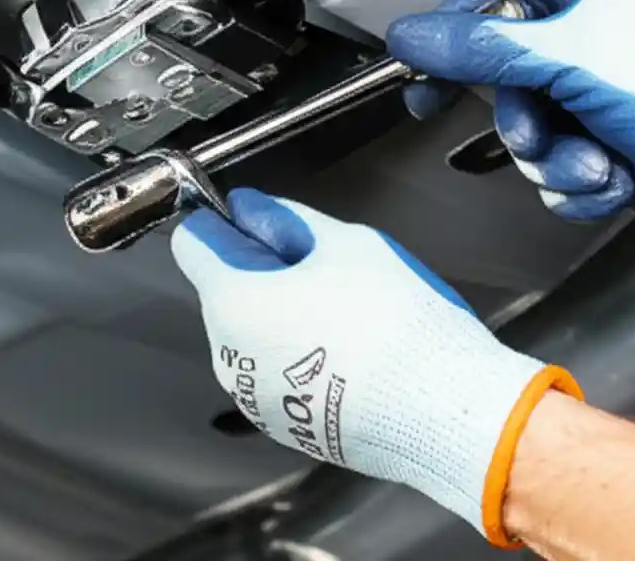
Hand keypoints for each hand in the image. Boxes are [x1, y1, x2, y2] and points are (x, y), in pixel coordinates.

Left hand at [171, 189, 580, 546]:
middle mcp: (229, 355)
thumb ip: (286, 220)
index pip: (193, 241)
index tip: (260, 219)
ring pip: (254, 334)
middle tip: (330, 268)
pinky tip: (354, 355)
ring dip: (286, 317)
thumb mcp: (346, 243)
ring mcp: (255, 397)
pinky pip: (278, 376)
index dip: (226, 221)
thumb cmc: (397, 327)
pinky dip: (304, 360)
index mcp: (234, 301)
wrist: (440, 411)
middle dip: (266, 271)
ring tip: (351, 317)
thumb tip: (250, 208)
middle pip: (226, 290)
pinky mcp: (285, 426)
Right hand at [387, 0, 634, 280]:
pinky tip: (617, 180)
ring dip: (558, 161)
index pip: (494, 1)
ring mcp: (602, 98)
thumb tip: (413, 35)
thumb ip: (482, 48)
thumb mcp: (570, 58)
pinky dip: (582, 187)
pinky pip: (558, 174)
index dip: (453, 39)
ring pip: (530, 137)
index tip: (421, 77)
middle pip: (505, 82)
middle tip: (538, 132)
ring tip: (597, 162)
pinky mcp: (608, 150)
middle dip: (524, 124)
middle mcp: (594, 40)